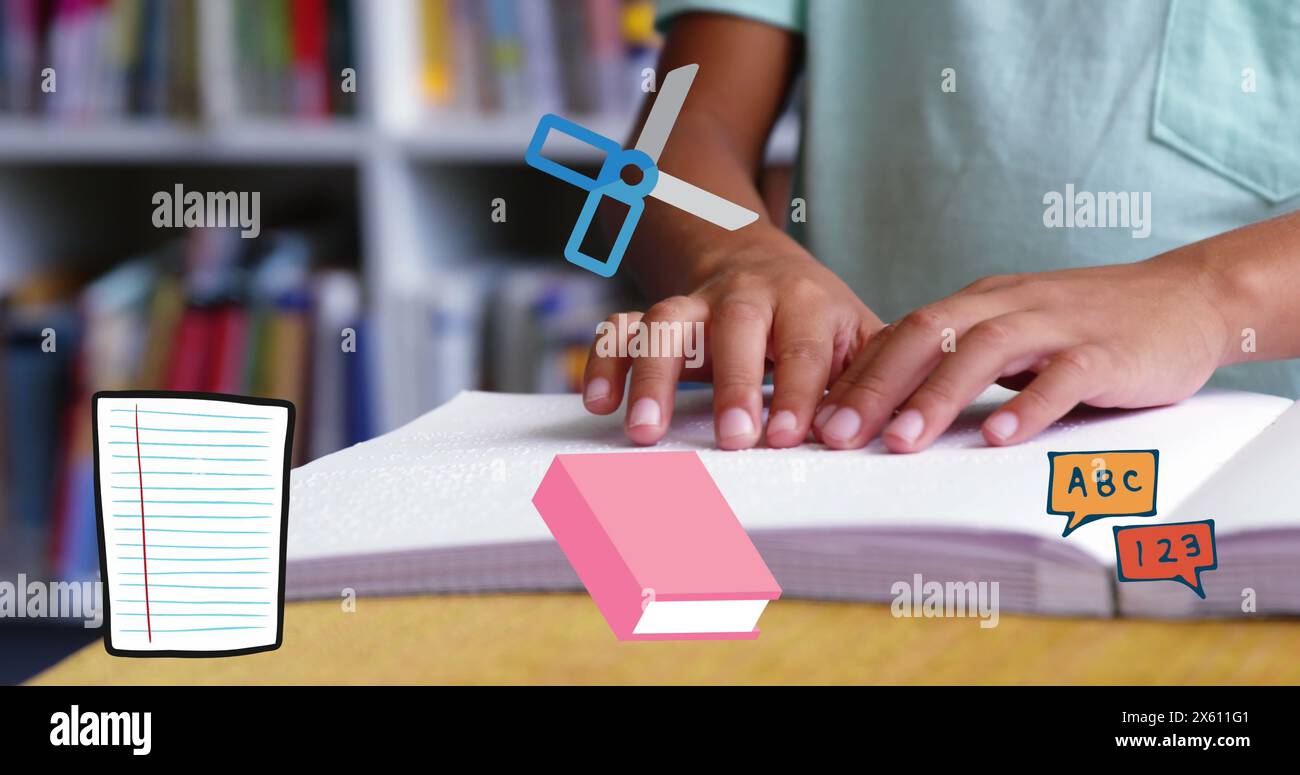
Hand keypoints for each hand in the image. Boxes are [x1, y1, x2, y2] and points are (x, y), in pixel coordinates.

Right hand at [582, 236, 882, 448]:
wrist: (753, 261)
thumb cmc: (816, 318)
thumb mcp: (858, 334)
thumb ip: (875, 376)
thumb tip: (896, 428)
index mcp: (806, 302)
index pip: (805, 346)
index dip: (801, 390)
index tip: (794, 436)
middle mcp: (746, 296)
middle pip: (735, 328)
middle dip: (734, 384)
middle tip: (734, 440)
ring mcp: (694, 302)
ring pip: (667, 324)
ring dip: (653, 375)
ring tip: (644, 431)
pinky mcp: (654, 315)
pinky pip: (620, 327)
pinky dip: (604, 360)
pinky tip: (597, 402)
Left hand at [812, 252, 1235, 451]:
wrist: (1190, 296)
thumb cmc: (1090, 324)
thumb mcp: (1015, 332)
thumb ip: (962, 358)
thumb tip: (891, 402)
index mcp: (981, 302)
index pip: (903, 333)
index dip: (857, 375)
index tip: (816, 417)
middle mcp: (1010, 304)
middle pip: (928, 334)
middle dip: (876, 387)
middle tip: (836, 434)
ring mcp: (1059, 323)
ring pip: (985, 351)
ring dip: (937, 397)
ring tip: (900, 442)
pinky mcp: (1107, 350)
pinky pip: (1063, 375)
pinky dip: (1029, 405)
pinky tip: (1000, 437)